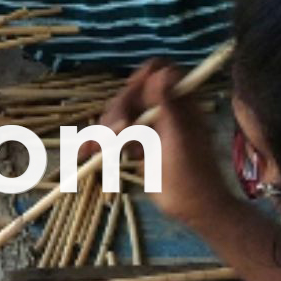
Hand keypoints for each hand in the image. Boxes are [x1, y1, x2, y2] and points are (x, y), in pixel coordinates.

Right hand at [99, 61, 228, 229]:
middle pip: (132, 94)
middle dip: (117, 111)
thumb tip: (163, 71)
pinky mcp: (140, 144)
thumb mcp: (179, 138)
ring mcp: (151, 128)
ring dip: (104, 129)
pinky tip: (87, 153)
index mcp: (181, 104)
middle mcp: (165, 111)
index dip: (142, 78)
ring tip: (96, 149)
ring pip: (119, 114)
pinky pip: (115, 135)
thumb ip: (169, 105)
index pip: (160, 73)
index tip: (129, 94)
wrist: (193, 209)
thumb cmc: (192, 176)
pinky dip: (100, 142)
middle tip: (115, 134)